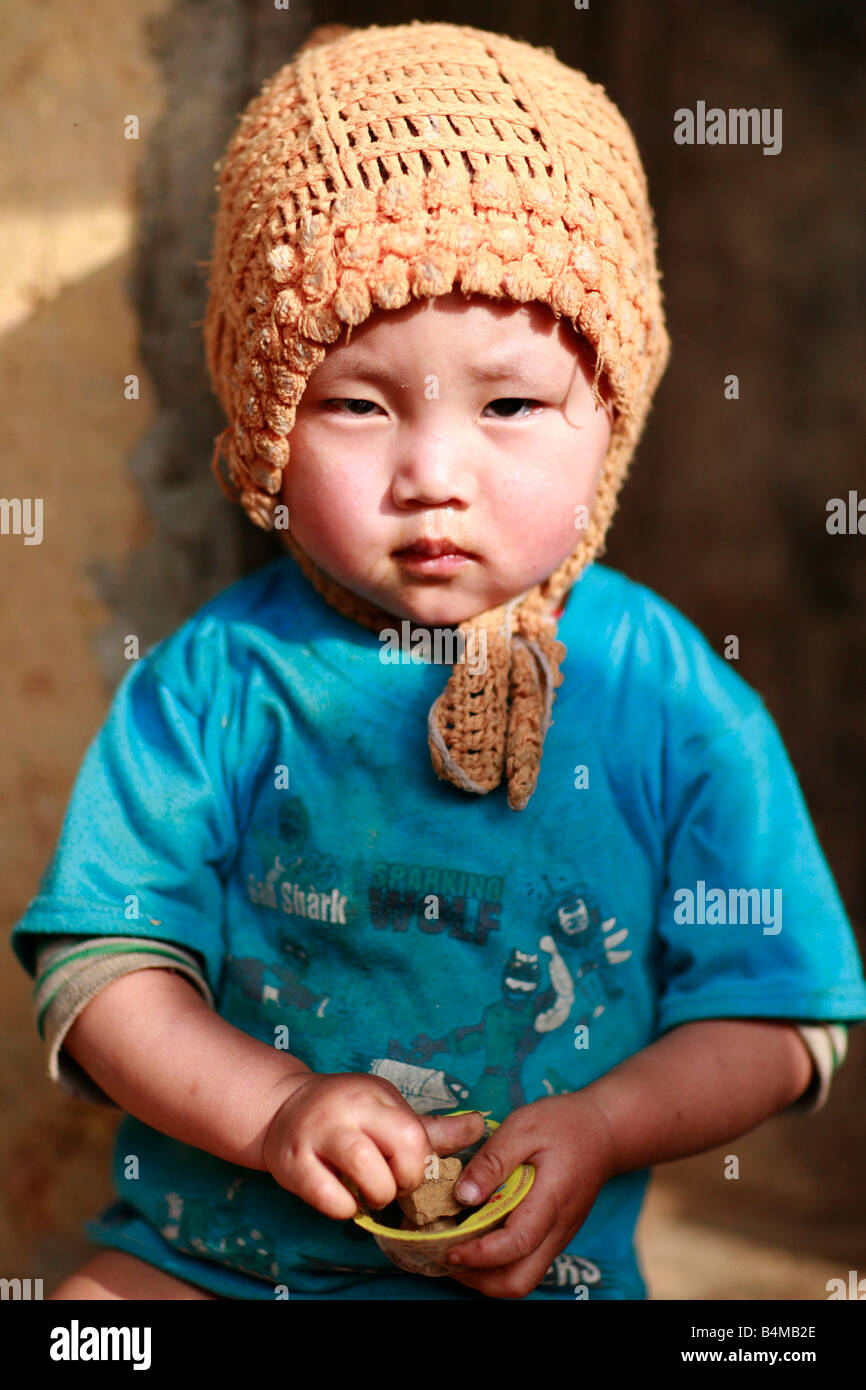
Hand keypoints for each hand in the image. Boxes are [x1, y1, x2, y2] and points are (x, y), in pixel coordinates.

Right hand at [262, 1072, 485, 1219]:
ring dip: (377, 1195)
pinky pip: (329, 1197)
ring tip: (371, 1195)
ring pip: (365, 1170)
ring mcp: (318, 1133)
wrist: (282, 1106)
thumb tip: (480, 1125)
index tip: (409, 1171)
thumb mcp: (387, 1111)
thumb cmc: (346, 1113)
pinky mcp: (292, 1162)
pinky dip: (344, 1209)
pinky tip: (342, 1199)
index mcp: (376, 1096)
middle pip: (402, 1146)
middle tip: (393, 1186)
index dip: (420, 1164)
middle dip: (405, 1180)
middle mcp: (349, 1109)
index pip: (418, 1133)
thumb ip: (431, 1128)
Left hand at [444, 1093, 616, 1298]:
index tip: (447, 1248)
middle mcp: (558, 1229)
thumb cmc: (564, 1123)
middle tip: (447, 1257)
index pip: (516, 1245)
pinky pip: (528, 1263)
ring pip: (524, 1278)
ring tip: (456, 1253)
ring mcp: (559, 1236)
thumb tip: (463, 1196)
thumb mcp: (524, 1127)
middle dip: (480, 1280)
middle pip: (520, 1282)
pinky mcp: (556, 1234)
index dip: (479, 1255)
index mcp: (551, 1201)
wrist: (605, 1130)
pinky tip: (478, 1240)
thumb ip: (493, 1160)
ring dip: (488, 1276)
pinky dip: (499, 1263)